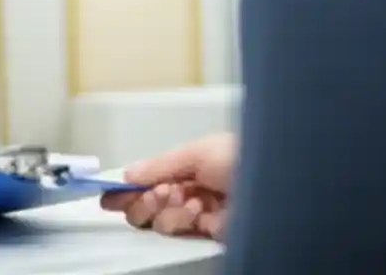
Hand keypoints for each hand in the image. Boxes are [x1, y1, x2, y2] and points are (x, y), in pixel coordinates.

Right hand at [100, 132, 235, 239]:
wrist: (278, 184)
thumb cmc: (242, 157)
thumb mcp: (196, 152)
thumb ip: (159, 165)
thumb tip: (128, 174)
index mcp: (188, 166)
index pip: (149, 180)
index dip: (127, 187)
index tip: (107, 193)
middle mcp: (189, 190)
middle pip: (146, 206)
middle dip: (141, 200)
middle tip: (151, 193)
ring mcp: (197, 214)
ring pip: (158, 221)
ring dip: (162, 208)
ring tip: (178, 196)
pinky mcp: (206, 234)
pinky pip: (178, 232)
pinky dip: (180, 219)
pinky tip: (196, 207)